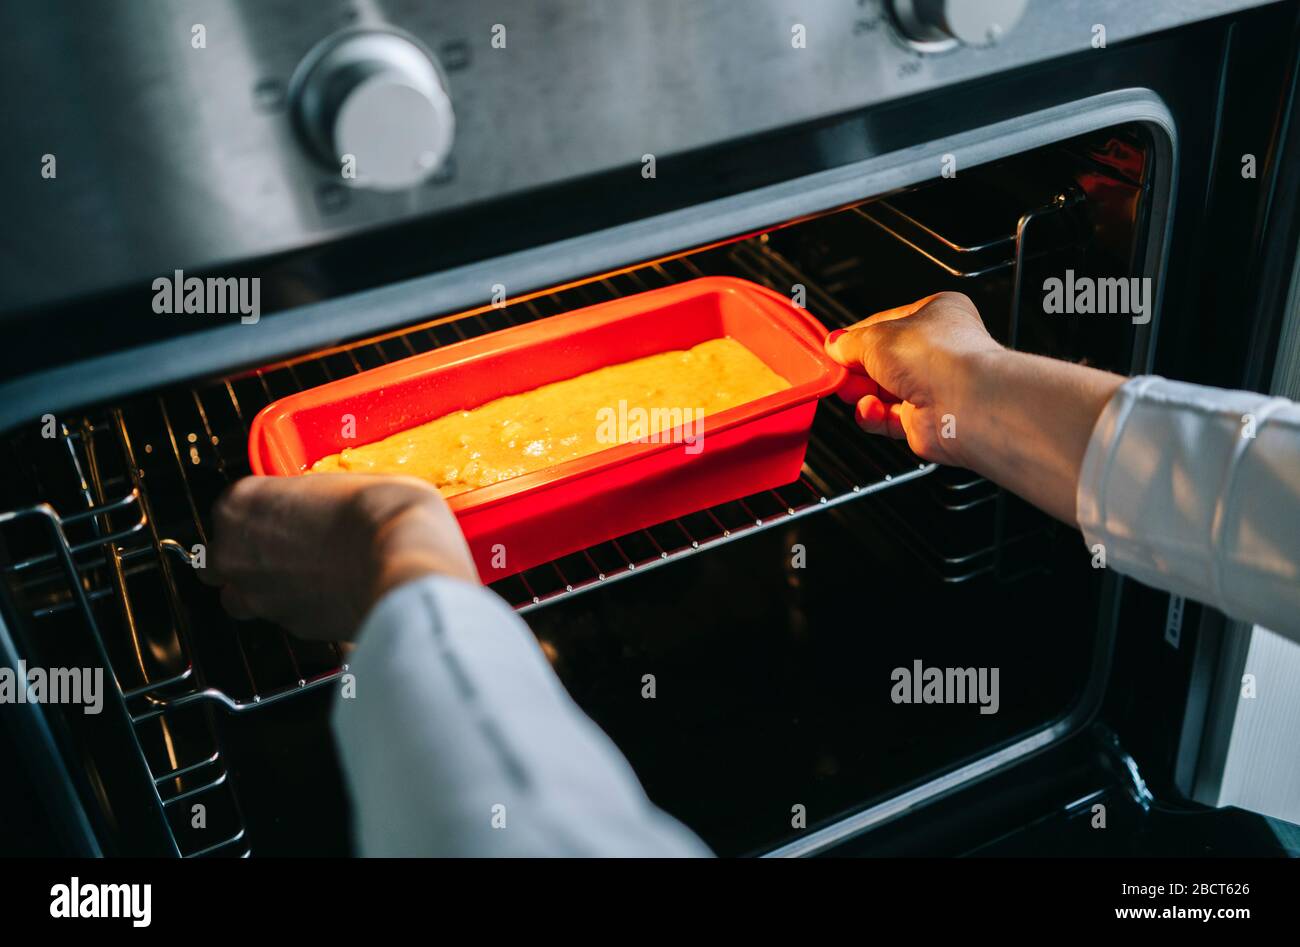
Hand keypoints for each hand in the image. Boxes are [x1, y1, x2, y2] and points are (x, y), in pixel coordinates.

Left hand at [200, 474, 477, 639]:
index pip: (231, 509)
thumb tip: (321, 507)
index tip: (286, 512)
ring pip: (243, 598)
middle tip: (291, 546)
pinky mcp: (292, 629)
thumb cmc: (381, 513)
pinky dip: (304, 609)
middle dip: (250, 557)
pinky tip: (334, 594)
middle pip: (222, 560)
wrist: (408, 563)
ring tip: (308, 574)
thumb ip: (313, 498)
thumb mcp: (345, 480)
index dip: (263, 512)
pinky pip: (287, 618)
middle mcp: (238, 555)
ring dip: (266, 589)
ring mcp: (261, 597)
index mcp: (242, 504)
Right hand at [824, 291, 999, 465]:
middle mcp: (937, 352)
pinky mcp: (925, 421)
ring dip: (863, 394)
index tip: (835, 347)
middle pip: (881, 361)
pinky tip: (869, 410)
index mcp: (935, 315)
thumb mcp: (877, 336)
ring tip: (853, 392)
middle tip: (839, 372)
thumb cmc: (940, 356)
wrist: (964, 402)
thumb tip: (835, 346)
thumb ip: (850, 342)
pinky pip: (887, 418)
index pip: (885, 324)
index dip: (856, 337)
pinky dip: (873, 416)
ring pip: (882, 392)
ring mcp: (933, 388)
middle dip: (857, 370)